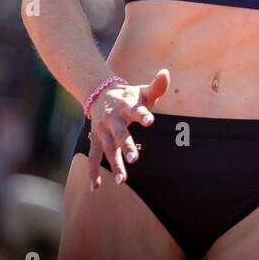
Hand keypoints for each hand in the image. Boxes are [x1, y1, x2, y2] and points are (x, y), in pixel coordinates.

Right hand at [87, 69, 168, 189]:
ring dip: (113, 164)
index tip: (150, 120)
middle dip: (126, 145)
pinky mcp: (95, 140)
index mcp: (126, 105)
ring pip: (106, 149)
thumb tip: (166, 73)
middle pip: (119, 133)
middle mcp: (112, 119)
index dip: (143, 114)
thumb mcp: (142, 90)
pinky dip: (93, 172)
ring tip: (123, 180)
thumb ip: (156, 86)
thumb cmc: (129, 96)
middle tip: (135, 159)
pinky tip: (97, 187)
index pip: (136, 109)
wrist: (100, 94)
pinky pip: (92, 157)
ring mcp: (101, 131)